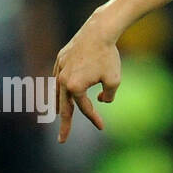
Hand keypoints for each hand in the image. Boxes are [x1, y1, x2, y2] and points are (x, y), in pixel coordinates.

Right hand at [53, 13, 121, 140]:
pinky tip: (61, 93)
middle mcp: (62, 80)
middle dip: (65, 125)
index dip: (94, 118)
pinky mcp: (60, 60)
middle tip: (62, 140)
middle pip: (64, 107)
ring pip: (58, 92)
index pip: (84, 109)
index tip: (102, 127)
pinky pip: (58, 78)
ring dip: (60, 106)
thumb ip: (109, 97)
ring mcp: (59, 69)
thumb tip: (100, 101)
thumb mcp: (114, 81)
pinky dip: (60, 89)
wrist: (99, 31)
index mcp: (74, 87)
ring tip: (60, 117)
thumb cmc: (108, 56)